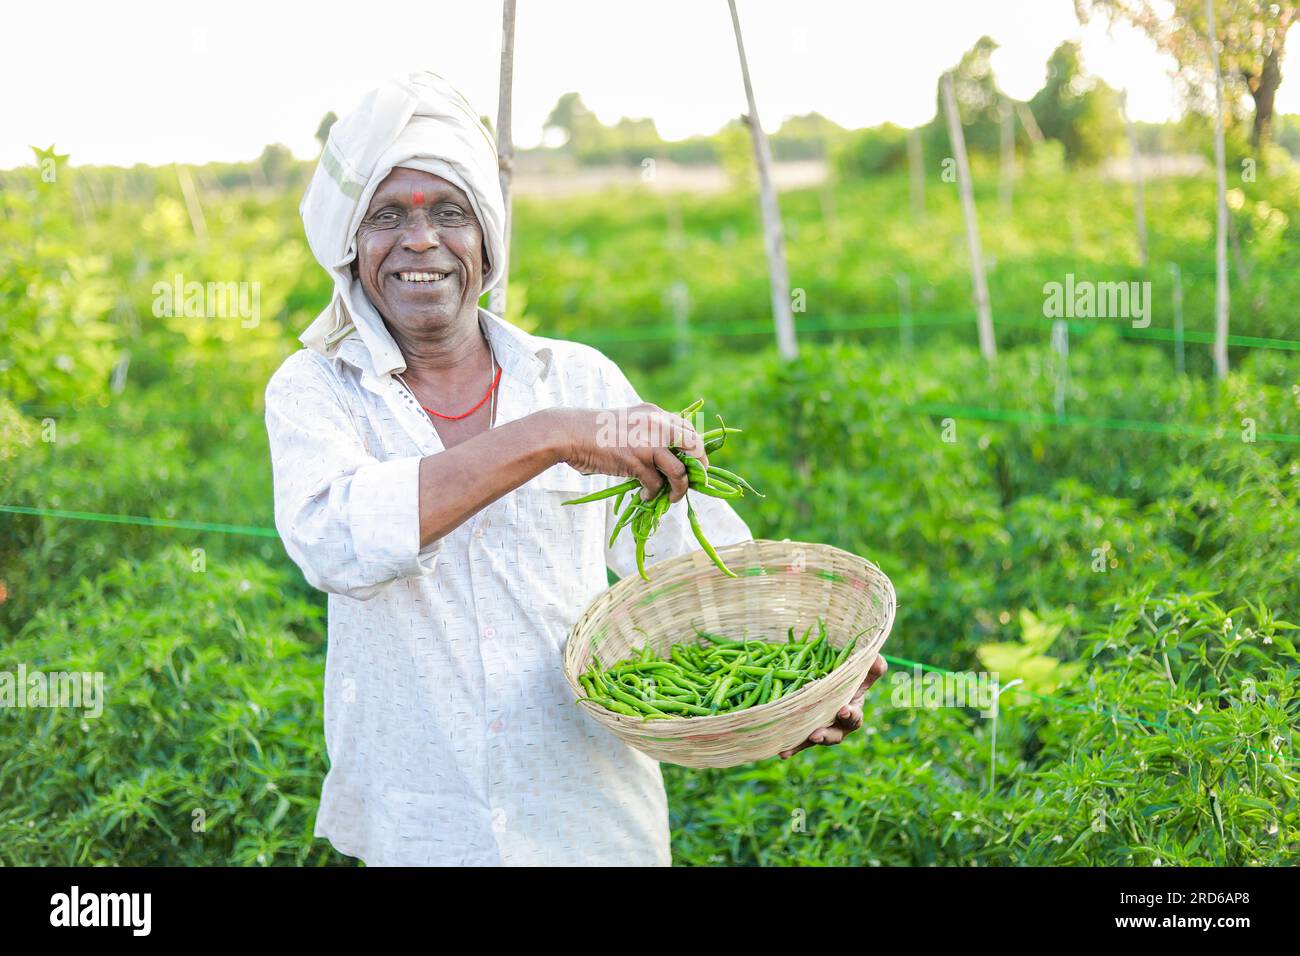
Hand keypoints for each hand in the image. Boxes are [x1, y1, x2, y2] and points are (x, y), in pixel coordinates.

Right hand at [551, 403, 708, 503]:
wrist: (570, 433)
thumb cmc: (596, 431)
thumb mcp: (630, 423)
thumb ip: (650, 433)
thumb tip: (668, 457)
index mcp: (656, 414)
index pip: (690, 429)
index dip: (696, 450)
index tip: (694, 466)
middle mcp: (657, 425)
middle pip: (694, 447)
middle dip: (698, 469)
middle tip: (693, 483)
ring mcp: (647, 443)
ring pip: (679, 471)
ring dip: (679, 489)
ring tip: (671, 497)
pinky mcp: (635, 461)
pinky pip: (655, 484)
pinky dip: (652, 494)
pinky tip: (644, 496)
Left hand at [778, 655, 887, 758]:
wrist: (830, 685)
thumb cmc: (848, 680)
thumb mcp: (860, 674)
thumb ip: (871, 668)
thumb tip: (877, 660)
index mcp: (853, 712)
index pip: (854, 717)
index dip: (850, 715)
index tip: (843, 710)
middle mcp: (838, 725)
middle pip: (835, 734)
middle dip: (826, 735)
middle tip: (817, 734)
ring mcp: (821, 729)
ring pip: (816, 739)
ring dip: (806, 743)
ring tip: (794, 745)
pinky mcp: (805, 732)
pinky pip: (798, 741)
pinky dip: (791, 747)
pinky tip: (782, 753)